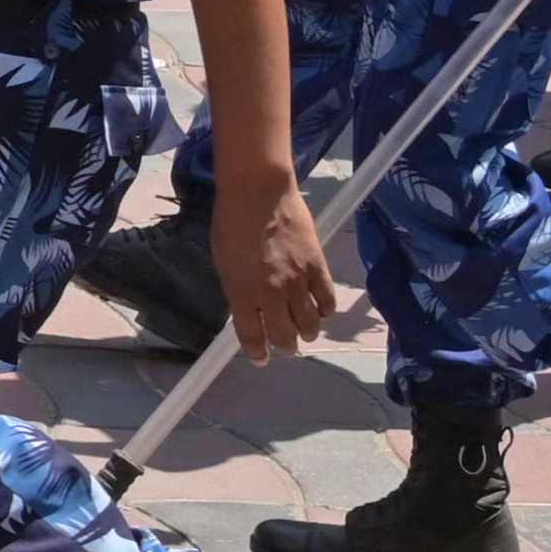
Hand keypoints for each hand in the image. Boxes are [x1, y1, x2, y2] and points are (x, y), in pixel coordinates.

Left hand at [214, 166, 337, 362]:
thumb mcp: (223, 262)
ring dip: (306, 333)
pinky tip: (320, 312)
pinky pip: (327, 300)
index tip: (260, 358)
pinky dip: (324, 311)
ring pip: (308, 323)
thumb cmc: (231, 223)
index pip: (251, 336)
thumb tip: (247, 310)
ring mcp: (297, 281)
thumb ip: (237, 290)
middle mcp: (270, 293)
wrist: (259, 193)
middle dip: (284, 347)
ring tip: (303, 333)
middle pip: (284, 335)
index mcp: (241, 292)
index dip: (256, 352)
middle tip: (285, 348)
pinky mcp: (318, 267)